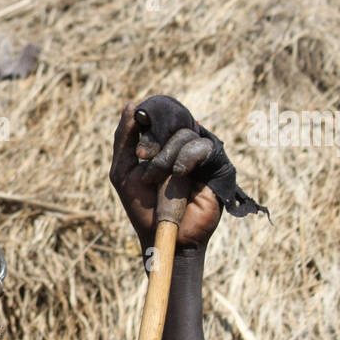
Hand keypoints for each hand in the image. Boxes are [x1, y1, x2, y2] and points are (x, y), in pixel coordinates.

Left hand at [109, 101, 222, 250]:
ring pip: (183, 133)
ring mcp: (199, 154)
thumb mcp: (123, 171)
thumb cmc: (142, 207)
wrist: (164, 235)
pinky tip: (179, 175)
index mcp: (161, 143)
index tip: (136, 129)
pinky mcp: (216, 164)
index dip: (147, 116)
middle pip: (169, 120)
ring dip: (165, 159)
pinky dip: (184, 160)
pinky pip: (200, 146)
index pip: (158, 113)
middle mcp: (181, 145)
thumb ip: (124, 139)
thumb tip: (130, 104)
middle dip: (152, 142)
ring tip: (159, 180)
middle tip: (144, 161)